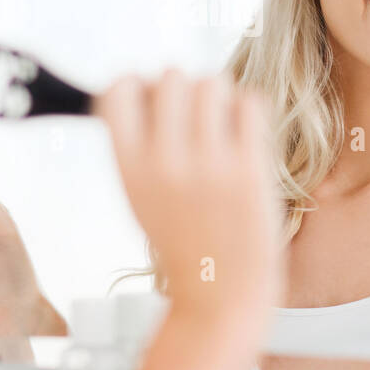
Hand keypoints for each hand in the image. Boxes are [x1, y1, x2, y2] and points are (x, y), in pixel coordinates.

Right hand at [92, 70, 284, 319]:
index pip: (119, 88)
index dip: (137, 84)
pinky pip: (250, 102)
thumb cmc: (181, 240)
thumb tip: (148, 82)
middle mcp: (165, 161)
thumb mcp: (139, 194)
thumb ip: (138, 143)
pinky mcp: (250, 168)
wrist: (220, 294)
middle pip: (172, 75)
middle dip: (184, 88)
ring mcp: (209, 164)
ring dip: (219, 96)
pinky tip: (243, 135)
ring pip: (214, 82)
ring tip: (220, 127)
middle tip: (193, 117)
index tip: (151, 102)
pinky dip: (248, 109)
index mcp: (129, 167)